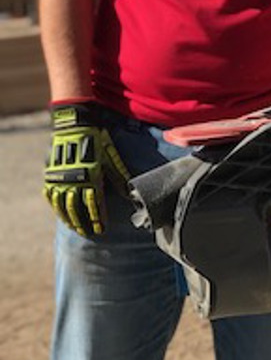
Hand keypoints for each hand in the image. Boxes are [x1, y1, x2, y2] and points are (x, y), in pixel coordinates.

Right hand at [43, 102, 131, 237]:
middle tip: (89, 233)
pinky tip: (61, 215)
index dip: (98, 218)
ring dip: (70, 219)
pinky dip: (56, 208)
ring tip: (76, 228)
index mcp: (91, 176)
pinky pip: (51, 196)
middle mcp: (74, 180)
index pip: (95, 203)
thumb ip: (119, 176)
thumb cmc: (97, 141)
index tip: (101, 229)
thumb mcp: (111, 157)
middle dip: (84, 222)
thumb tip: (131, 192)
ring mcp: (60, 178)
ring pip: (63, 205)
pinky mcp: (51, 175)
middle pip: (78, 208)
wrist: (75, 126)